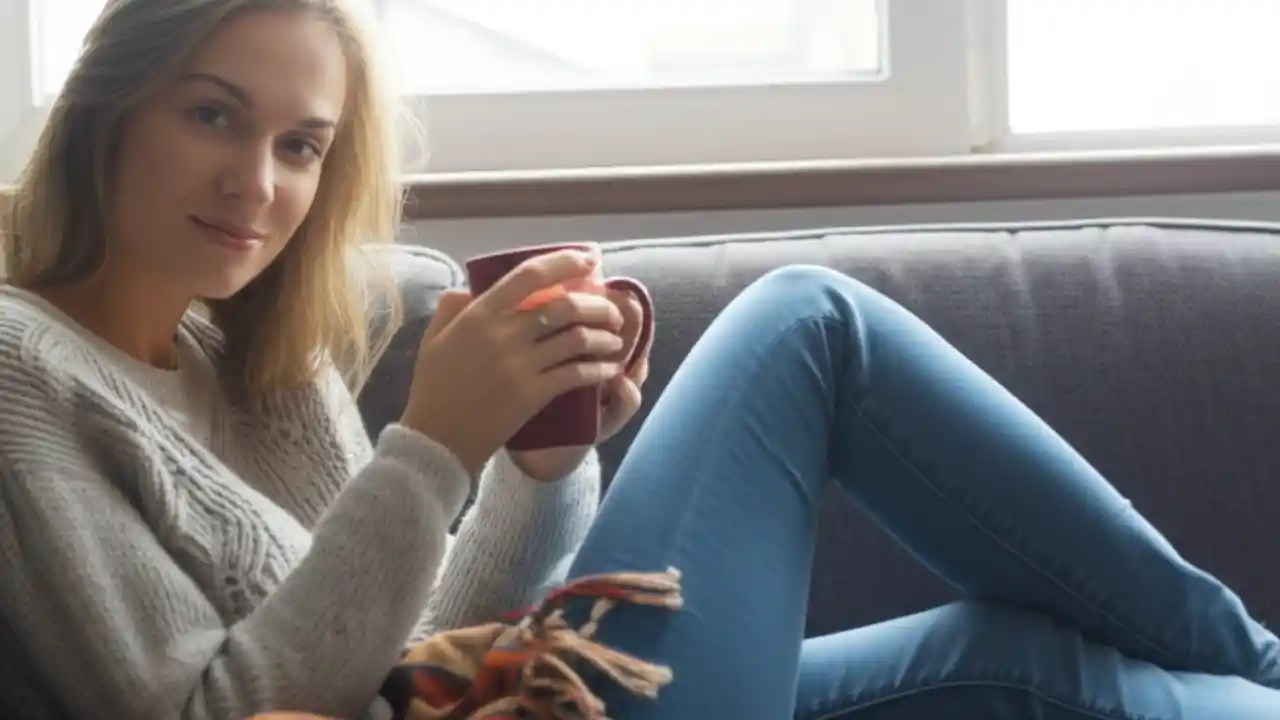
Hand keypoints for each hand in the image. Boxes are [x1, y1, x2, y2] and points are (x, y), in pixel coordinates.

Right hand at [399, 249, 626, 477]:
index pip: (530, 275)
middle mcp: (503, 334)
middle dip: (598, 305)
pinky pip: (576, 374)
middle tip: (612, 310)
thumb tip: (472, 287)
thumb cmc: (434, 388)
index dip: (565, 262)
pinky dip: (599, 369)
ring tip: (616, 340)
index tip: (589, 259)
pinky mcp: (532, 395)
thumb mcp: (433, 338)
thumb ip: (452, 307)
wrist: (436, 440)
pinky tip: (609, 370)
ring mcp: (519, 365)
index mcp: (479, 314)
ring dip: (605, 337)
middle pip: (565, 306)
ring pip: (577, 339)